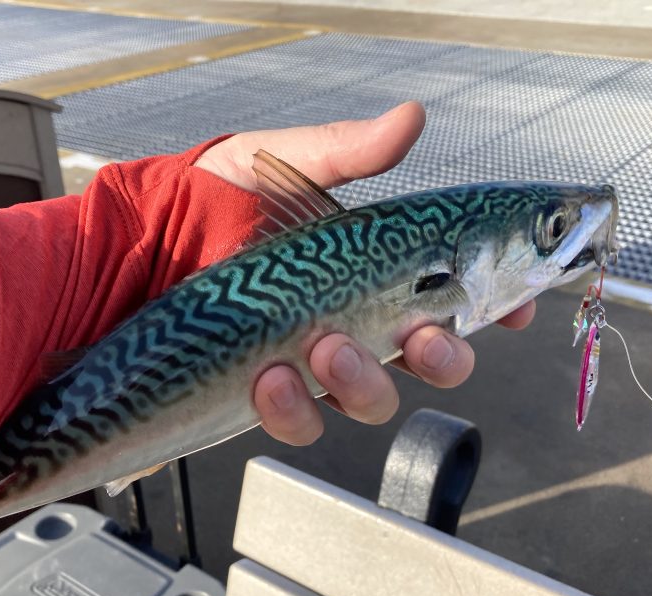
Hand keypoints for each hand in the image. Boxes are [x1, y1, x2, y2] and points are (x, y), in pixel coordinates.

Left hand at [196, 102, 534, 444]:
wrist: (130, 248)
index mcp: (369, 267)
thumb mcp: (277, 164)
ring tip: (323, 348)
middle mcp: (353, 319)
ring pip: (373, 399)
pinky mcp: (267, 396)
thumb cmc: (203, 199)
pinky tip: (269, 375)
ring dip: (362, 380)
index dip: (497, 305)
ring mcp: (312, 363)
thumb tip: (411, 118)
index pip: (452, 291)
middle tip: (421, 339)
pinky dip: (295, 406)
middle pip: (431, 359)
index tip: (520, 308)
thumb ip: (345, 151)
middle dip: (442, 357)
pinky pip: (303, 422)